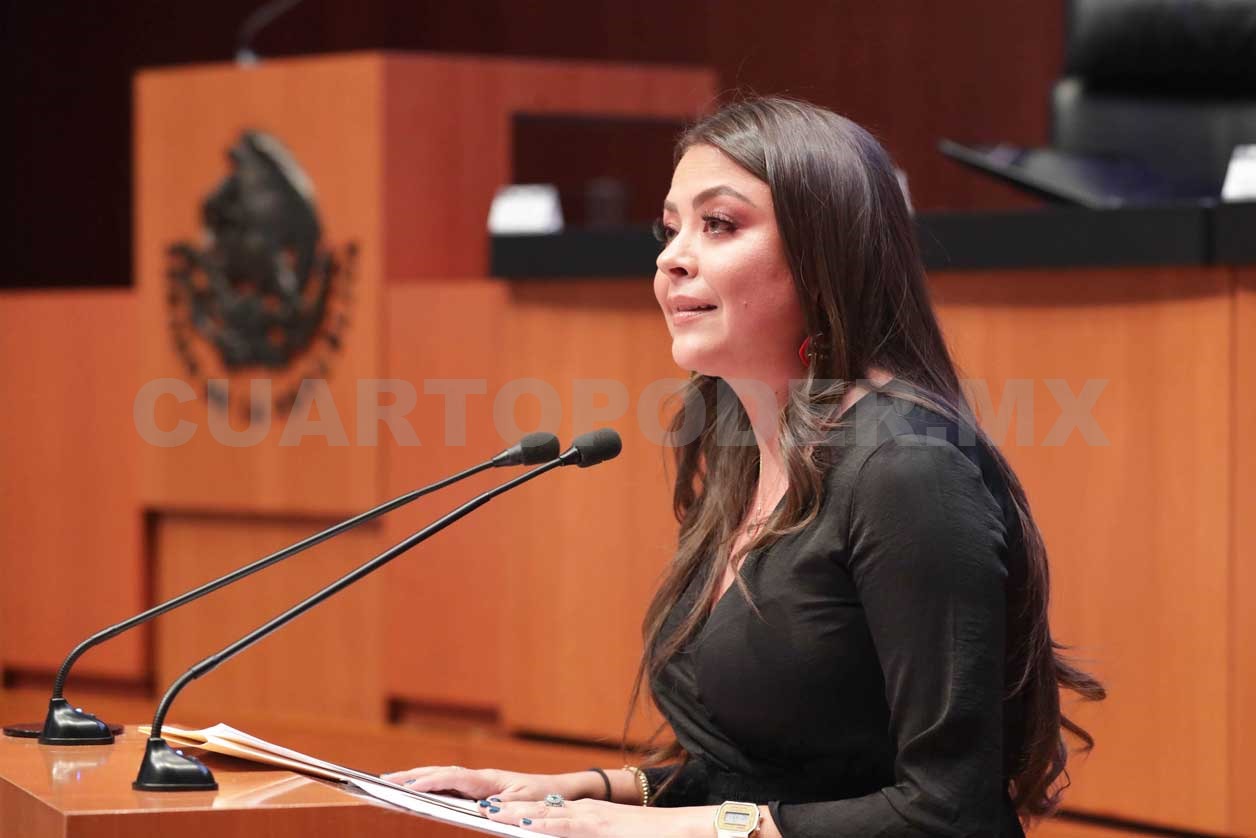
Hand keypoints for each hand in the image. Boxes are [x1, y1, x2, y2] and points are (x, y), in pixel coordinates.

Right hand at [379, 765, 599, 803]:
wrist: (557, 789)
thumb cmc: (543, 796)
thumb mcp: (529, 803)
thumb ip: (508, 806)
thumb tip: (485, 808)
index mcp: (489, 780)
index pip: (455, 777)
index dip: (432, 781)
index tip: (410, 786)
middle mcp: (480, 777)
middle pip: (441, 773)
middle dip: (412, 776)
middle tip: (383, 781)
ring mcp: (477, 781)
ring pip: (441, 776)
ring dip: (415, 777)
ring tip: (388, 782)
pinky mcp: (477, 788)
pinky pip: (448, 784)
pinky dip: (428, 784)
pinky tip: (413, 789)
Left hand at [484, 798, 710, 836]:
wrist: (681, 829)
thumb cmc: (648, 836)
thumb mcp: (610, 834)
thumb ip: (591, 833)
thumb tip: (565, 831)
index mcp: (588, 816)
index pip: (547, 811)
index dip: (519, 810)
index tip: (495, 810)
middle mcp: (586, 812)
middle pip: (540, 808)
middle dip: (510, 809)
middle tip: (481, 808)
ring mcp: (592, 817)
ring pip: (546, 813)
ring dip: (517, 812)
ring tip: (490, 811)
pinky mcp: (600, 826)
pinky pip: (567, 825)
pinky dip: (545, 822)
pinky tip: (526, 821)